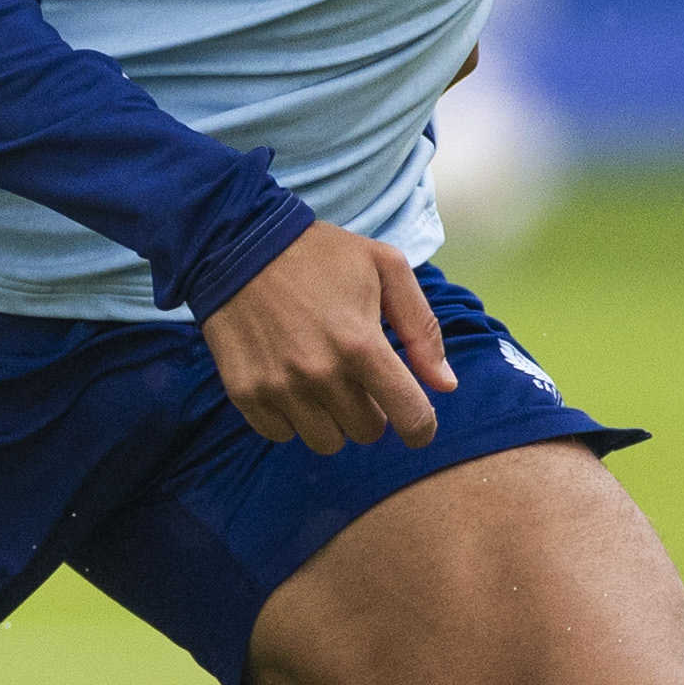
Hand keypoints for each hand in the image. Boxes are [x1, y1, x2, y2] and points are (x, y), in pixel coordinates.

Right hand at [196, 220, 456, 453]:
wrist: (238, 243)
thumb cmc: (321, 254)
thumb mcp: (386, 268)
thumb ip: (422, 328)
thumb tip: (445, 386)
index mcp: (361, 344)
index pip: (410, 417)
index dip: (421, 428)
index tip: (417, 424)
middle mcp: (320, 373)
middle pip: (366, 433)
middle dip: (370, 411)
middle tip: (356, 378)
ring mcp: (279, 386)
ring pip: (325, 441)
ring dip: (331, 419)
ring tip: (322, 382)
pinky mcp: (246, 392)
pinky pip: (281, 434)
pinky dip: (290, 418)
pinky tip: (288, 382)